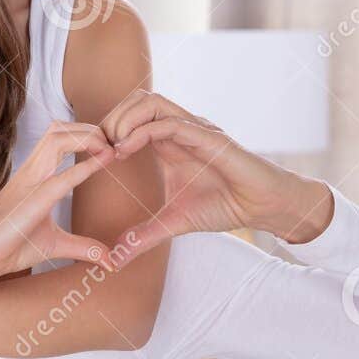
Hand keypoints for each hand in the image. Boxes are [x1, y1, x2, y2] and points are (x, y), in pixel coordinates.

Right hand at [0, 121, 118, 283]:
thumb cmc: (9, 246)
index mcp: (34, 174)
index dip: (87, 134)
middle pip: (60, 129)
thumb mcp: (56, 245)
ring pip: (57, 139)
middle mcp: (31, 171)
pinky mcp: (31, 201)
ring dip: (87, 138)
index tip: (112, 147)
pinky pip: (61, 177)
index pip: (60, 137)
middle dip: (90, 129)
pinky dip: (86, 167)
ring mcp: (29, 182)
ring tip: (109, 150)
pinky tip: (105, 161)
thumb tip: (110, 260)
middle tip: (114, 145)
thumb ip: (84, 247)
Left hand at [102, 91, 327, 259]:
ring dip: (125, 119)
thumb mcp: (175, 223)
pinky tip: (127, 150)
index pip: (133, 115)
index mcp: (170, 142)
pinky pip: (171, 123)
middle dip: (111, 118)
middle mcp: (180, 129)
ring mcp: (195, 129)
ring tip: (113, 147)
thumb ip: (145, 235)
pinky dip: (143, 132)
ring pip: (152, 102)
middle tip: (99, 149)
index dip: (108, 129)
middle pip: (137, 100)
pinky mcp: (209, 138)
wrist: (263, 206)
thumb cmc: (225, 205)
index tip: (94, 156)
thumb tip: (117, 258)